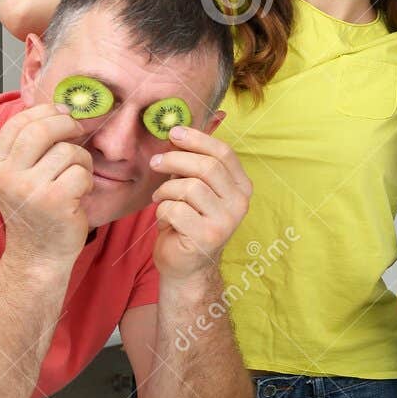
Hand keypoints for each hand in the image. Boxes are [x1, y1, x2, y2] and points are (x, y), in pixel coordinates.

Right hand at [0, 104, 93, 265]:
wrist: (38, 254)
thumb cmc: (36, 210)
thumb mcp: (20, 176)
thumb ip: (29, 146)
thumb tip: (59, 109)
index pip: (18, 123)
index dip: (46, 111)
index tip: (65, 112)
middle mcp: (6, 176)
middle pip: (42, 130)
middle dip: (67, 124)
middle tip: (79, 130)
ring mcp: (29, 189)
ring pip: (68, 152)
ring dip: (82, 160)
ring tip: (76, 177)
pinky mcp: (55, 201)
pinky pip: (82, 173)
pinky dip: (87, 180)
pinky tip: (79, 194)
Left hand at [149, 124, 251, 280]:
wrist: (187, 265)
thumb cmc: (189, 221)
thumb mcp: (197, 188)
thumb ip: (194, 164)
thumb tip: (178, 132)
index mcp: (241, 187)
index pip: (224, 153)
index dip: (197, 139)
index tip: (173, 133)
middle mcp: (239, 203)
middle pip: (206, 167)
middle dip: (174, 160)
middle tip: (155, 163)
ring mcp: (225, 221)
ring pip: (189, 187)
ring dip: (165, 190)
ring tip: (159, 198)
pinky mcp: (206, 237)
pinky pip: (175, 209)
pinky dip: (161, 210)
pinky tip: (163, 216)